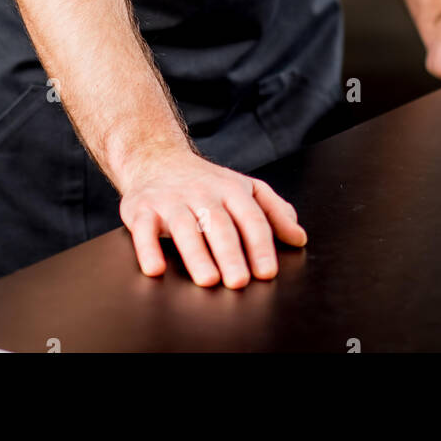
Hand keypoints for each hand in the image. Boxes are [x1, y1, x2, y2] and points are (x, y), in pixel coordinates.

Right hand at [117, 150, 306, 288]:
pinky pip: (143, 228)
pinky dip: (148, 248)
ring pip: (184, 226)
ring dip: (196, 254)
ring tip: (208, 279)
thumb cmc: (207, 184)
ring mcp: (170, 200)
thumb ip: (273, 212)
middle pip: (218, 223)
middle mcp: (201, 192)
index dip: (260, 244)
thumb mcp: (244, 189)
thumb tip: (299, 238)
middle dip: (230, 253)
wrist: (156, 158)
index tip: (267, 272)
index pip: (250, 216)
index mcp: (230, 189)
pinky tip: (155, 269)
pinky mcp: (141, 208)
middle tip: (239, 282)